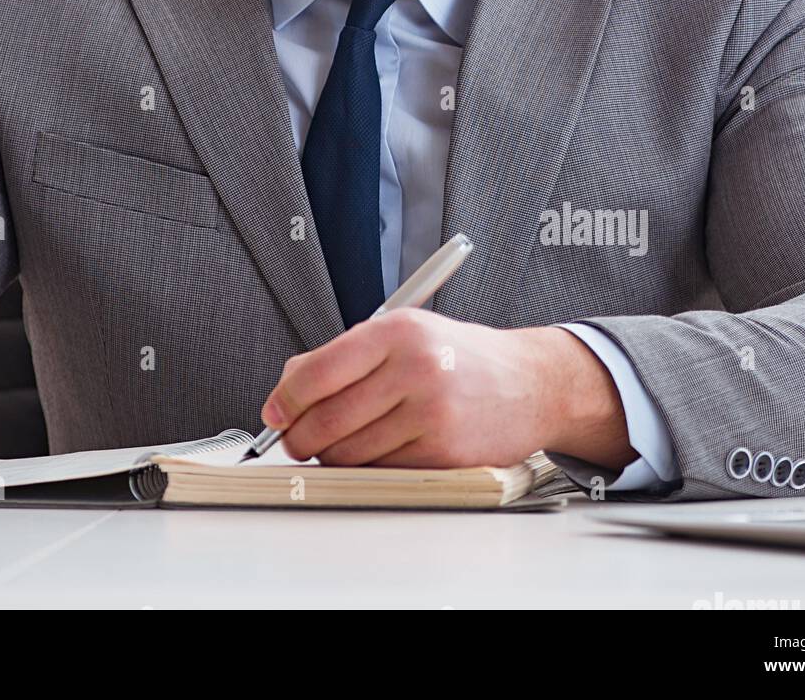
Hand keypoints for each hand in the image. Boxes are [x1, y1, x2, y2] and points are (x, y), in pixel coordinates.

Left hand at [259, 312, 634, 469]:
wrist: (530, 382)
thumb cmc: (460, 357)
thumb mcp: (404, 332)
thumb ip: (344, 354)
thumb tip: (286, 387)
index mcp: (396, 332)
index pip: (317, 371)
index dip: (284, 399)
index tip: (274, 412)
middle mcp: (415, 369)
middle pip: (327, 419)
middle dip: (299, 437)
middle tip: (294, 439)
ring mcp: (431, 414)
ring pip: (349, 453)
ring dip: (331, 457)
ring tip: (335, 445)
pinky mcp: (445, 453)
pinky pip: (381, 472)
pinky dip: (366, 469)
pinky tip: (373, 453)